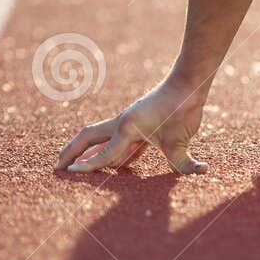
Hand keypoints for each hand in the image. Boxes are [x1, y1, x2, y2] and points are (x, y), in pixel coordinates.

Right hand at [55, 75, 208, 174]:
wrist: (187, 85)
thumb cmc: (182, 110)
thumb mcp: (182, 140)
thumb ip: (185, 162)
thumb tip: (202, 171)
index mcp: (126, 128)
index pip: (104, 153)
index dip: (87, 166)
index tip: (69, 174)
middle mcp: (122, 123)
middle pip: (88, 137)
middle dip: (71, 151)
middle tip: (57, 166)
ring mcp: (129, 123)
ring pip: (101, 139)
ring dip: (88, 151)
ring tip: (77, 166)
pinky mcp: (139, 125)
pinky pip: (121, 143)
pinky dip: (114, 154)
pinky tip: (114, 167)